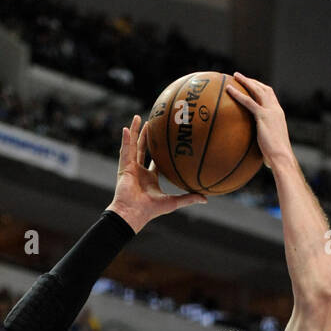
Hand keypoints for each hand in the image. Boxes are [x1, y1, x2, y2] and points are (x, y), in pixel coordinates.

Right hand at [107, 115, 206, 232]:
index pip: (155, 161)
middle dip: (146, 136)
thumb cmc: (151, 210)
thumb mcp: (173, 202)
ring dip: (134, 132)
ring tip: (137, 117)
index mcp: (150, 178)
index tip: (164, 140)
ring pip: (133, 145)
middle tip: (151, 123)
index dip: (159, 151)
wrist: (134, 213)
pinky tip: (126, 127)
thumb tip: (206, 198)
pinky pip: (125, 150)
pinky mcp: (124, 167)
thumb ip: (188, 199)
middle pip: (143, 149)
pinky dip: (125, 139)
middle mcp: (139, 171)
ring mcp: (131, 168)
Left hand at [226, 73, 291, 169]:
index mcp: (278, 115)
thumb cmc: (276, 158)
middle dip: (253, 82)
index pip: (270, 97)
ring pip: (257, 90)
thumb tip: (258, 155)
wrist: (282, 157)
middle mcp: (276, 110)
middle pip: (264, 89)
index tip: (252, 87)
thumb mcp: (270, 148)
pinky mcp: (263, 116)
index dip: (261, 90)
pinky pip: (248, 101)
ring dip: (246, 81)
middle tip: (241, 78)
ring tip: (235, 76)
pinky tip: (229, 90)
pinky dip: (238, 94)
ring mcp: (270, 111)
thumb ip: (264, 144)